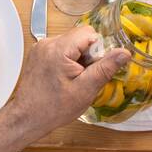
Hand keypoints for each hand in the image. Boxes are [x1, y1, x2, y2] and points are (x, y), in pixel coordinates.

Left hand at [5, 26, 128, 139]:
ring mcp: (41, 48)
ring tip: (72, 80)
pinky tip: (64, 78)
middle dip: (87, 55)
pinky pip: (61, 50)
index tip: (93, 68)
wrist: (27, 118)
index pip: (88, 32)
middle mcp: (47, 43)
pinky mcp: (38, 54)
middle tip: (83, 77)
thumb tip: (124, 53)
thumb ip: (105, 68)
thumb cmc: (53, 108)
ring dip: (78, 59)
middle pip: (79, 37)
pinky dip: (67, 61)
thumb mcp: (85, 90)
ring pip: (71, 43)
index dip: (97, 50)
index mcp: (59, 49)